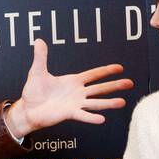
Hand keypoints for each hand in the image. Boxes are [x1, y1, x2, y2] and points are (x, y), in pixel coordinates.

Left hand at [5, 39, 132, 137]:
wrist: (28, 109)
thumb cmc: (33, 92)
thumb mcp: (37, 72)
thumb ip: (41, 56)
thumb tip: (38, 40)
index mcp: (73, 81)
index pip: (94, 74)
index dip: (106, 70)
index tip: (120, 68)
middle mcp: (78, 93)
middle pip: (100, 88)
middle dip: (115, 85)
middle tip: (130, 83)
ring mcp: (75, 104)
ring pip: (96, 103)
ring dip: (109, 103)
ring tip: (122, 102)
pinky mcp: (69, 114)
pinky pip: (83, 115)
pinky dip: (91, 118)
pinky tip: (102, 118)